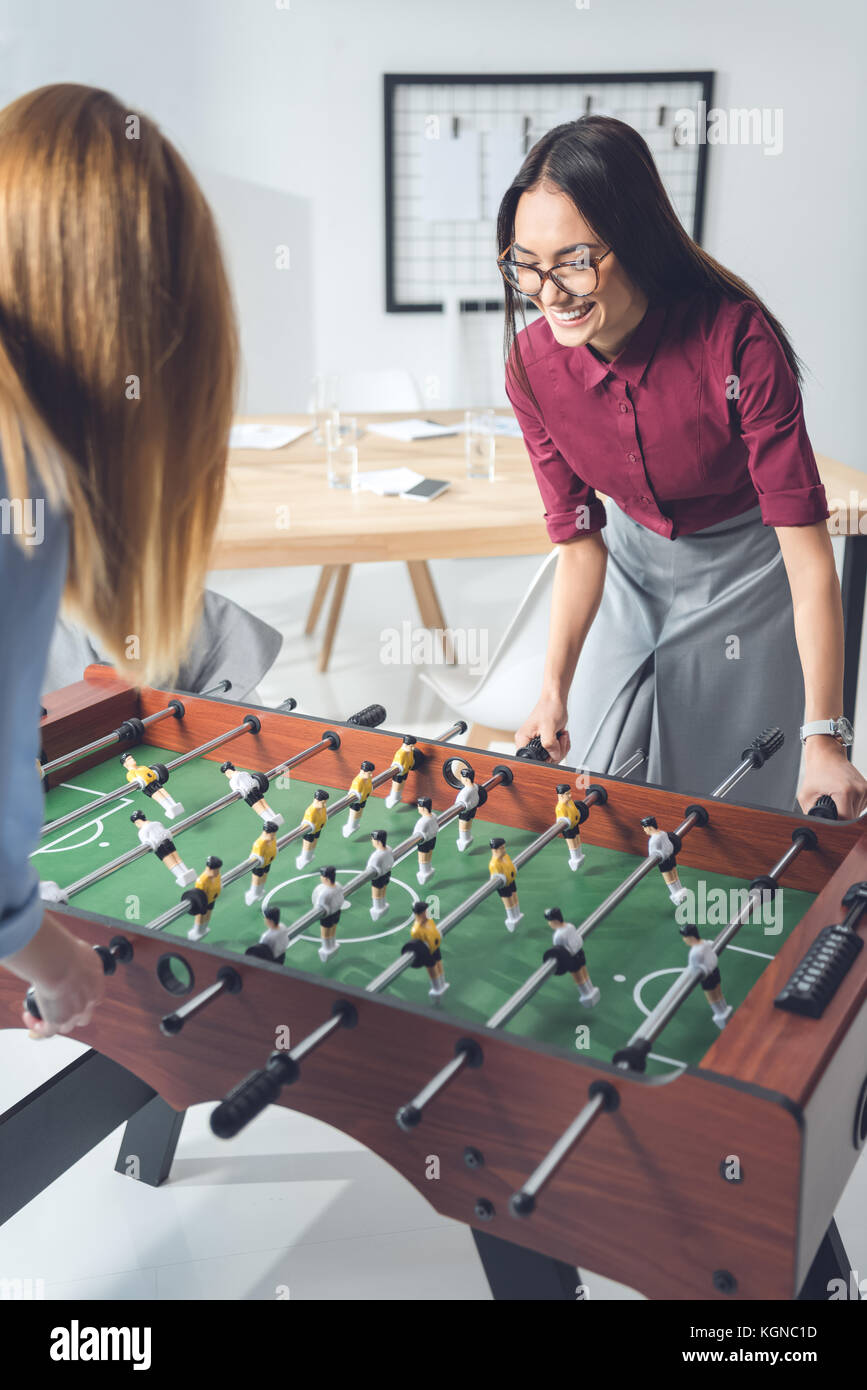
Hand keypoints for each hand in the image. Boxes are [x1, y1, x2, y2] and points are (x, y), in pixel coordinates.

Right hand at [3, 914, 105, 1037]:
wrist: (58, 961)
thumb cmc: (67, 952)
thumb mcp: (81, 950)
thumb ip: (78, 955)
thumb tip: (71, 950)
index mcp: (96, 985)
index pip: (94, 998)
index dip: (83, 998)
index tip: (71, 993)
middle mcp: (88, 1001)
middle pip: (84, 1016)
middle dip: (71, 1013)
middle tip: (57, 1005)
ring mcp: (74, 1013)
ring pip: (66, 1026)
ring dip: (54, 1021)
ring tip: (41, 1012)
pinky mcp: (57, 1020)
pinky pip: (48, 1031)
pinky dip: (38, 1026)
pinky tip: (30, 1016)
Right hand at [515, 694, 570, 762]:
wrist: (555, 700)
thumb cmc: (549, 708)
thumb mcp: (549, 727)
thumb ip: (549, 744)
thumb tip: (554, 756)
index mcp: (523, 740)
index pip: (531, 761)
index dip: (545, 759)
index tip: (553, 750)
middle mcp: (528, 742)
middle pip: (544, 761)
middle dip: (556, 752)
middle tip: (559, 740)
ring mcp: (537, 743)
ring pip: (552, 757)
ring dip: (561, 748)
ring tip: (561, 735)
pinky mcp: (546, 742)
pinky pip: (556, 752)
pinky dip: (563, 746)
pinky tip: (562, 736)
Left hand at [797, 739, 866, 818]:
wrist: (827, 754)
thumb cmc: (817, 771)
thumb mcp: (806, 795)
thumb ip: (810, 813)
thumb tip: (815, 827)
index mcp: (845, 791)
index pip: (845, 820)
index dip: (835, 823)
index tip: (829, 819)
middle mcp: (859, 790)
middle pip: (852, 818)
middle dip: (839, 816)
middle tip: (830, 805)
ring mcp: (866, 789)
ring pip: (857, 813)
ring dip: (846, 810)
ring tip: (836, 797)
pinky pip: (861, 806)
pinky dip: (851, 805)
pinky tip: (843, 796)